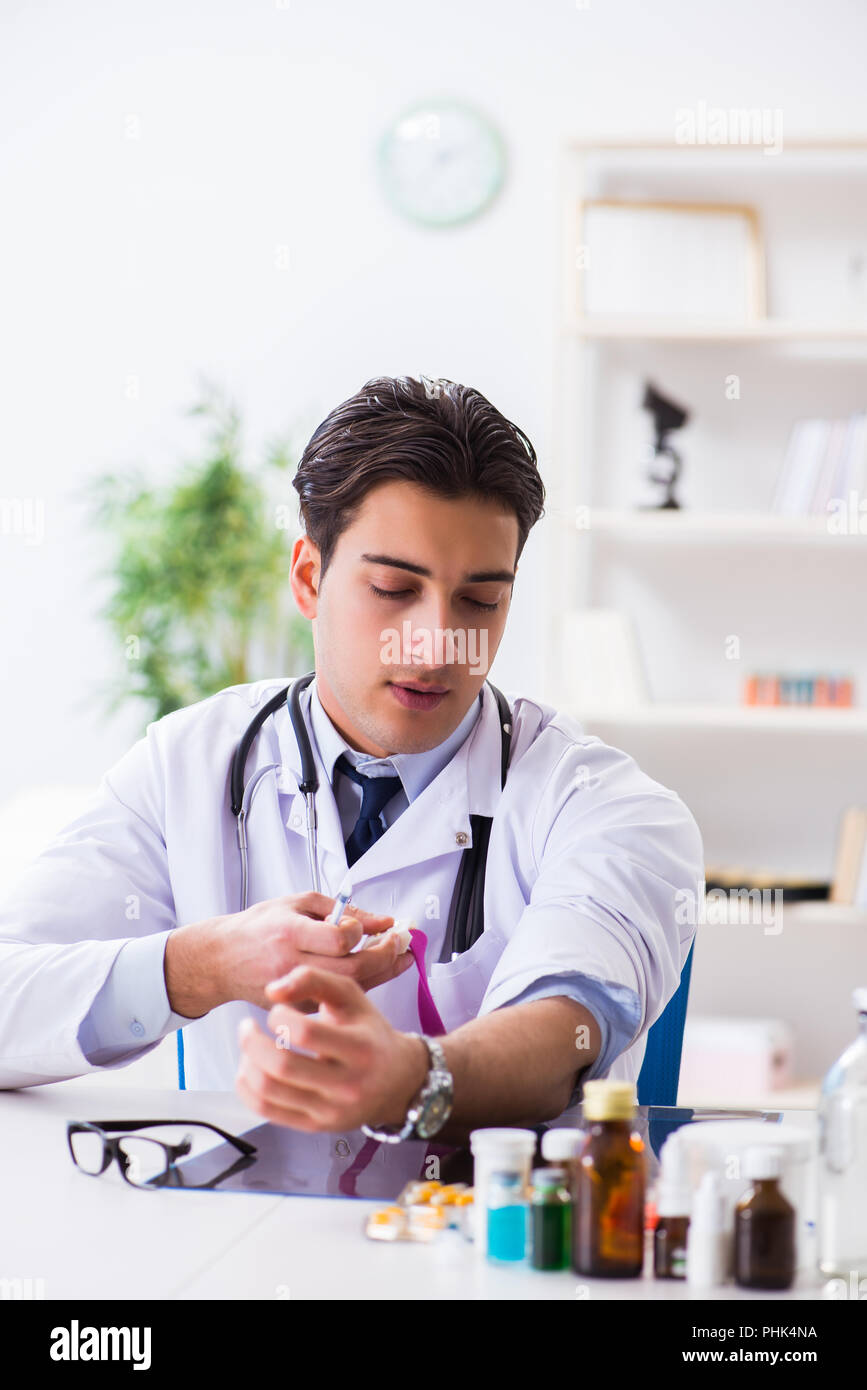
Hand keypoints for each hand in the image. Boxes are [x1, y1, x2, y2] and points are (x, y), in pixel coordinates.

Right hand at [165, 891, 414, 1015]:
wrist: (223, 961)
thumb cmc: (260, 926)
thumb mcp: (296, 903)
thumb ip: (340, 909)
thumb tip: (382, 920)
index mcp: (289, 934)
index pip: (339, 938)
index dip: (362, 932)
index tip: (370, 926)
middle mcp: (291, 965)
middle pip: (353, 969)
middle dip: (386, 956)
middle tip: (401, 943)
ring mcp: (294, 993)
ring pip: (350, 988)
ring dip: (382, 971)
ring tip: (397, 955)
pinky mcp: (297, 1009)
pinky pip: (338, 998)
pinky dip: (360, 984)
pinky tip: (371, 970)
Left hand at [235, 966, 429, 1132]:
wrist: (397, 1081)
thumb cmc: (369, 1032)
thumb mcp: (351, 996)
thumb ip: (314, 979)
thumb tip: (272, 990)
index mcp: (360, 1048)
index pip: (306, 1033)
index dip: (280, 1016)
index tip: (277, 1009)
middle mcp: (347, 1085)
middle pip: (282, 1065)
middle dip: (252, 1041)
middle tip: (247, 1026)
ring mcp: (330, 1111)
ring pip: (269, 1091)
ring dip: (246, 1063)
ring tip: (250, 1047)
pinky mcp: (315, 1126)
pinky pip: (266, 1112)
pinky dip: (246, 1088)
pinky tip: (251, 1069)